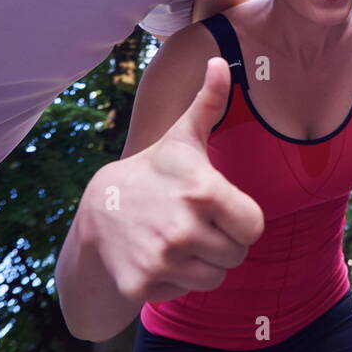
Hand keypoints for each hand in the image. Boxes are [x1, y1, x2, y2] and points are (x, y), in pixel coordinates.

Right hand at [82, 57, 264, 303]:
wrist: (97, 213)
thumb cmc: (154, 171)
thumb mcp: (182, 138)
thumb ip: (208, 102)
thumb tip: (219, 60)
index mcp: (203, 192)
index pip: (255, 228)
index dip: (243, 221)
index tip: (222, 209)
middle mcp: (183, 228)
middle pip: (237, 255)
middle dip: (224, 243)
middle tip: (197, 224)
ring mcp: (160, 259)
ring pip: (215, 278)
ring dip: (204, 264)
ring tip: (180, 239)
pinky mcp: (141, 285)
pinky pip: (186, 292)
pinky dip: (177, 280)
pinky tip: (160, 256)